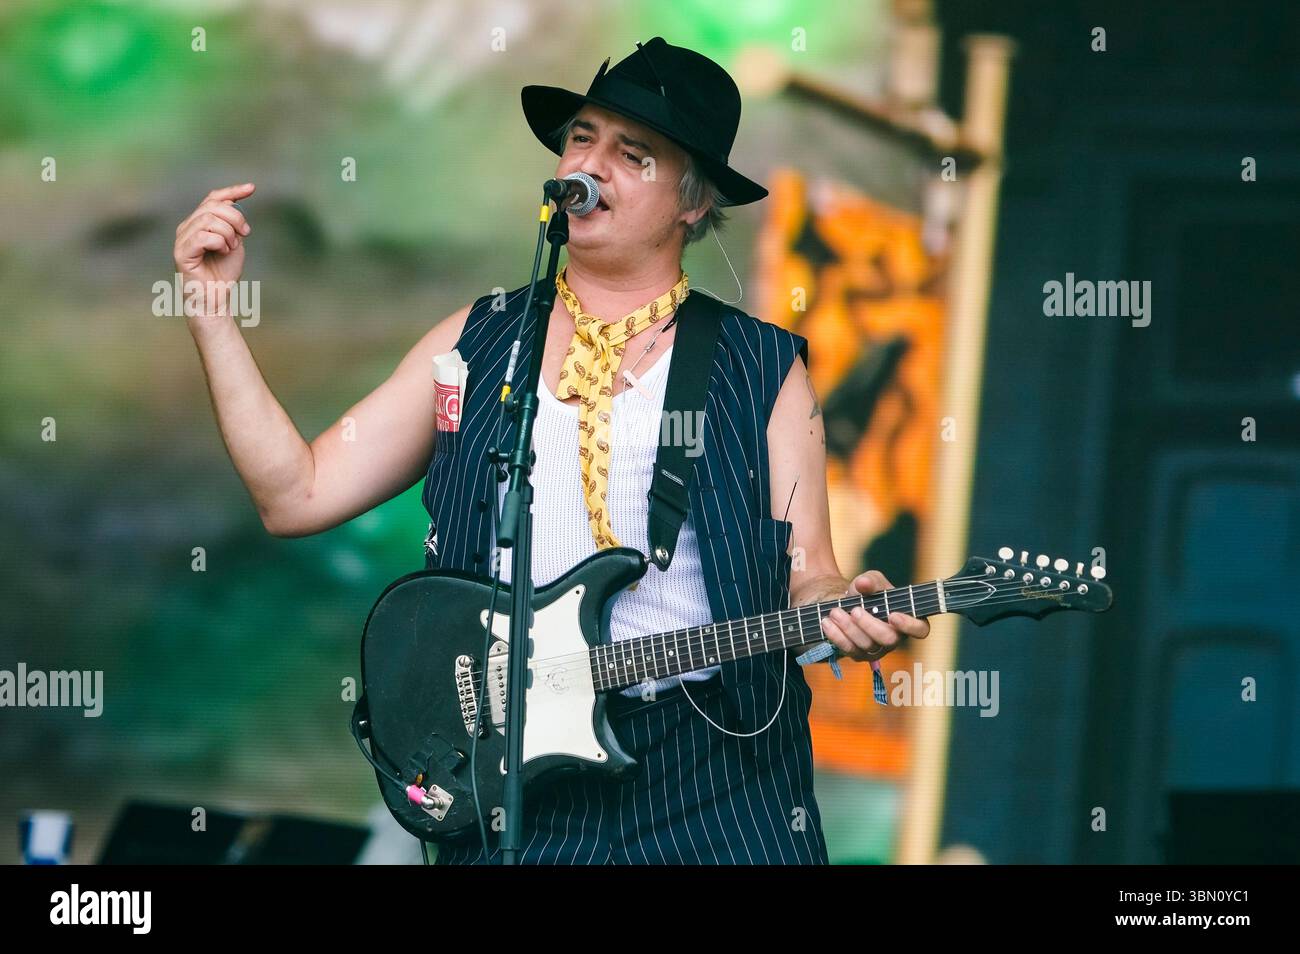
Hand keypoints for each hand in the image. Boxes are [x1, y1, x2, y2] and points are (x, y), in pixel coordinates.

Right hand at [173, 182, 254, 313]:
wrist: (215, 298)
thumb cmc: (223, 273)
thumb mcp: (234, 242)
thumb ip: (233, 224)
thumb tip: (236, 203)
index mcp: (198, 222)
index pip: (213, 198)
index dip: (232, 191)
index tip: (252, 188)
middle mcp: (187, 226)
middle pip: (213, 206)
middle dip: (236, 218)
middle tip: (244, 235)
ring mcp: (182, 238)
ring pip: (209, 219)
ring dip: (228, 233)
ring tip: (231, 247)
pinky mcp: (181, 252)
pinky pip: (203, 236)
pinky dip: (219, 242)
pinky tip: (223, 251)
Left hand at [818, 570, 929, 661]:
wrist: (845, 604)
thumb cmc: (866, 592)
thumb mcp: (870, 580)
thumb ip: (870, 580)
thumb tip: (863, 584)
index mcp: (906, 620)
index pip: (921, 629)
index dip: (910, 625)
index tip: (893, 615)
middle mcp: (894, 638)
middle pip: (889, 640)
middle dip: (870, 624)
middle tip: (855, 609)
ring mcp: (876, 650)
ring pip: (866, 645)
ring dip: (848, 627)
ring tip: (834, 611)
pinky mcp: (857, 654)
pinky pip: (848, 650)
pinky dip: (836, 635)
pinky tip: (827, 622)